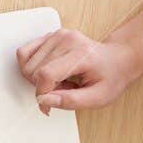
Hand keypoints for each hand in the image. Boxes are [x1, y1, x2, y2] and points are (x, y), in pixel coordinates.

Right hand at [16, 28, 142, 113]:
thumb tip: (44, 101)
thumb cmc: (111, 78)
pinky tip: (50, 71)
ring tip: (61, 79)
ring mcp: (57, 35)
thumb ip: (70, 101)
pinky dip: (32, 67)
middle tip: (64, 89)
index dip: (42, 95)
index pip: (46, 74)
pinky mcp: (51, 35)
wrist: (118, 59)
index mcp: (80, 54)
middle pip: (33, 70)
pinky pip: (25, 53)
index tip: (47, 106)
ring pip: (26, 63)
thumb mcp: (98, 98)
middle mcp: (67, 40)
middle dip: (43, 87)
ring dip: (38, 78)